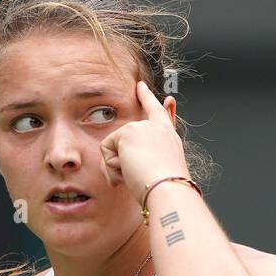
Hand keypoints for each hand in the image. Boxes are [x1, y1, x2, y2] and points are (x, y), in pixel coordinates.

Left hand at [99, 80, 191, 205]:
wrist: (168, 189)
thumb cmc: (167, 187)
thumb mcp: (160, 169)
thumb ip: (145, 155)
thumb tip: (136, 145)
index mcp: (169, 138)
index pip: (157, 113)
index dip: (147, 98)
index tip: (140, 85)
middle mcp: (158, 128)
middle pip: (125, 136)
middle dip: (117, 163)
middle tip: (133, 177)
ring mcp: (143, 127)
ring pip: (114, 148)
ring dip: (119, 168)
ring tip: (137, 175)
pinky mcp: (128, 132)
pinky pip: (106, 150)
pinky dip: (112, 167)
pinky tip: (129, 171)